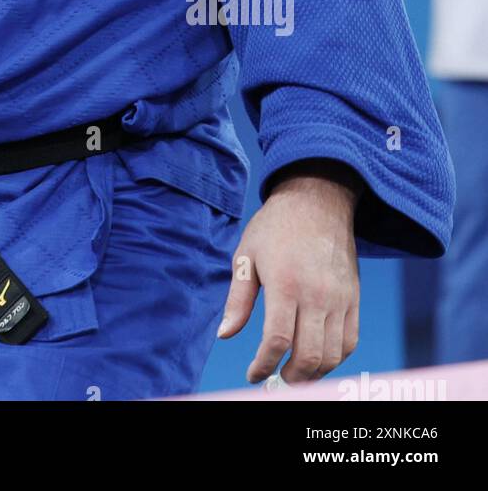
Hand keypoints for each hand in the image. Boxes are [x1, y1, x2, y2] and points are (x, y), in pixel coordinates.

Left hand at [217, 164, 360, 382]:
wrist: (317, 201)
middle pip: (309, 355)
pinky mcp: (354, 298)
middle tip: (276, 380)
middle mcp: (316, 295)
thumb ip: (238, 299)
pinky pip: (350, 341)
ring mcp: (339, 298)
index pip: (277, 340)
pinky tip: (318, 358)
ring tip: (295, 374)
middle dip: (290, 377)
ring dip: (314, 374)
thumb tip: (225, 334)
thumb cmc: (275, 227)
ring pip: (333, 355)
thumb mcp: (246, 255)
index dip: (263, 364)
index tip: (253, 374)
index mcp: (285, 284)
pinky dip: (335, 359)